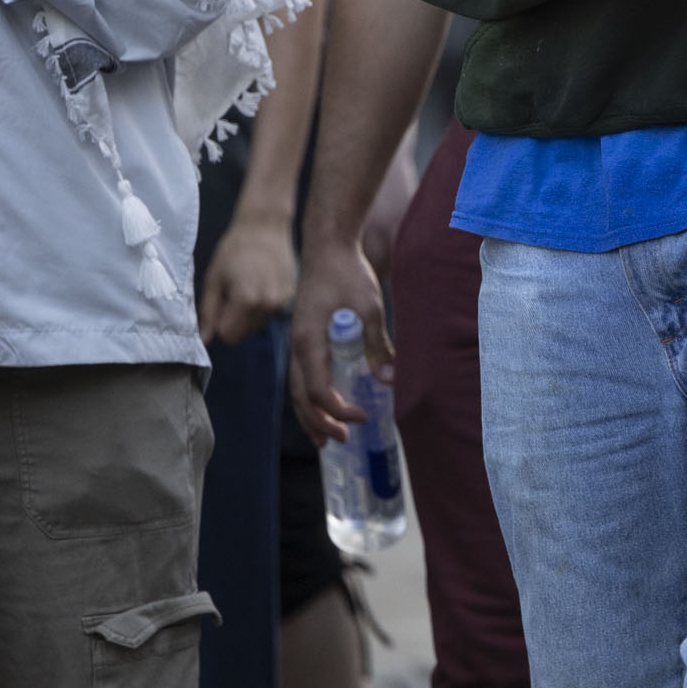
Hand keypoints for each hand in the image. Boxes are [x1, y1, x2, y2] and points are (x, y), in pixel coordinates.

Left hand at [198, 211, 298, 345]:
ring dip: (249, 314)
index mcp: (247, 301)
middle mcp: (269, 304)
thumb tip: (204, 340)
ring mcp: (283, 300)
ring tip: (249, 285)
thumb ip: (208, 313)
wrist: (265, 227)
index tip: (222, 303)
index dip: (220, 323)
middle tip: (234, 292)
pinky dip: (263, 305)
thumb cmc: (234, 250)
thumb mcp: (213, 280)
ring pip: (258, 325)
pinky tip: (262, 283)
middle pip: (245, 334)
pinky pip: (270, 313)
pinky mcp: (292, 295)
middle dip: (235, 320)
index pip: (229, 336)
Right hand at [288, 236, 391, 446]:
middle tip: (341, 440)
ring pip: (297, 388)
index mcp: (309, 342)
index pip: (318, 390)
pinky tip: (323, 403)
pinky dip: (309, 395)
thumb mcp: (370, 308)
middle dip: (318, 422)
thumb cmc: (348, 274)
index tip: (363, 414)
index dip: (338, 409)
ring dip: (310, 414)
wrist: (327, 247)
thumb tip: (389, 379)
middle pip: (300, 396)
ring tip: (324, 437)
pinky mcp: (304, 336)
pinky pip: (301, 374)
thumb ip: (377, 345)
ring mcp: (298, 341)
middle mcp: (297, 346)